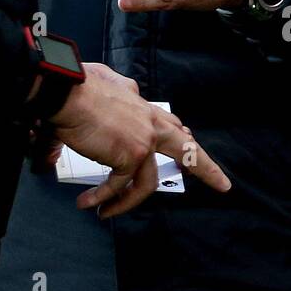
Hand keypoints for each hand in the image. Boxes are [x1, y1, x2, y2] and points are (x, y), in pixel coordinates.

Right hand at [48, 62, 230, 217]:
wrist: (68, 92)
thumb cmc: (78, 85)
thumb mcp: (106, 79)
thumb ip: (117, 88)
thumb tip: (121, 91)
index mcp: (142, 105)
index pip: (170, 124)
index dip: (181, 135)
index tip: (189, 138)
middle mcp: (149, 122)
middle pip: (186, 148)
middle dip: (206, 168)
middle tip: (222, 184)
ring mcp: (143, 141)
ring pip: (147, 181)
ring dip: (127, 201)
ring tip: (108, 212)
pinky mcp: (130, 156)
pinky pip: (118, 186)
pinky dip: (102, 197)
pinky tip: (88, 203)